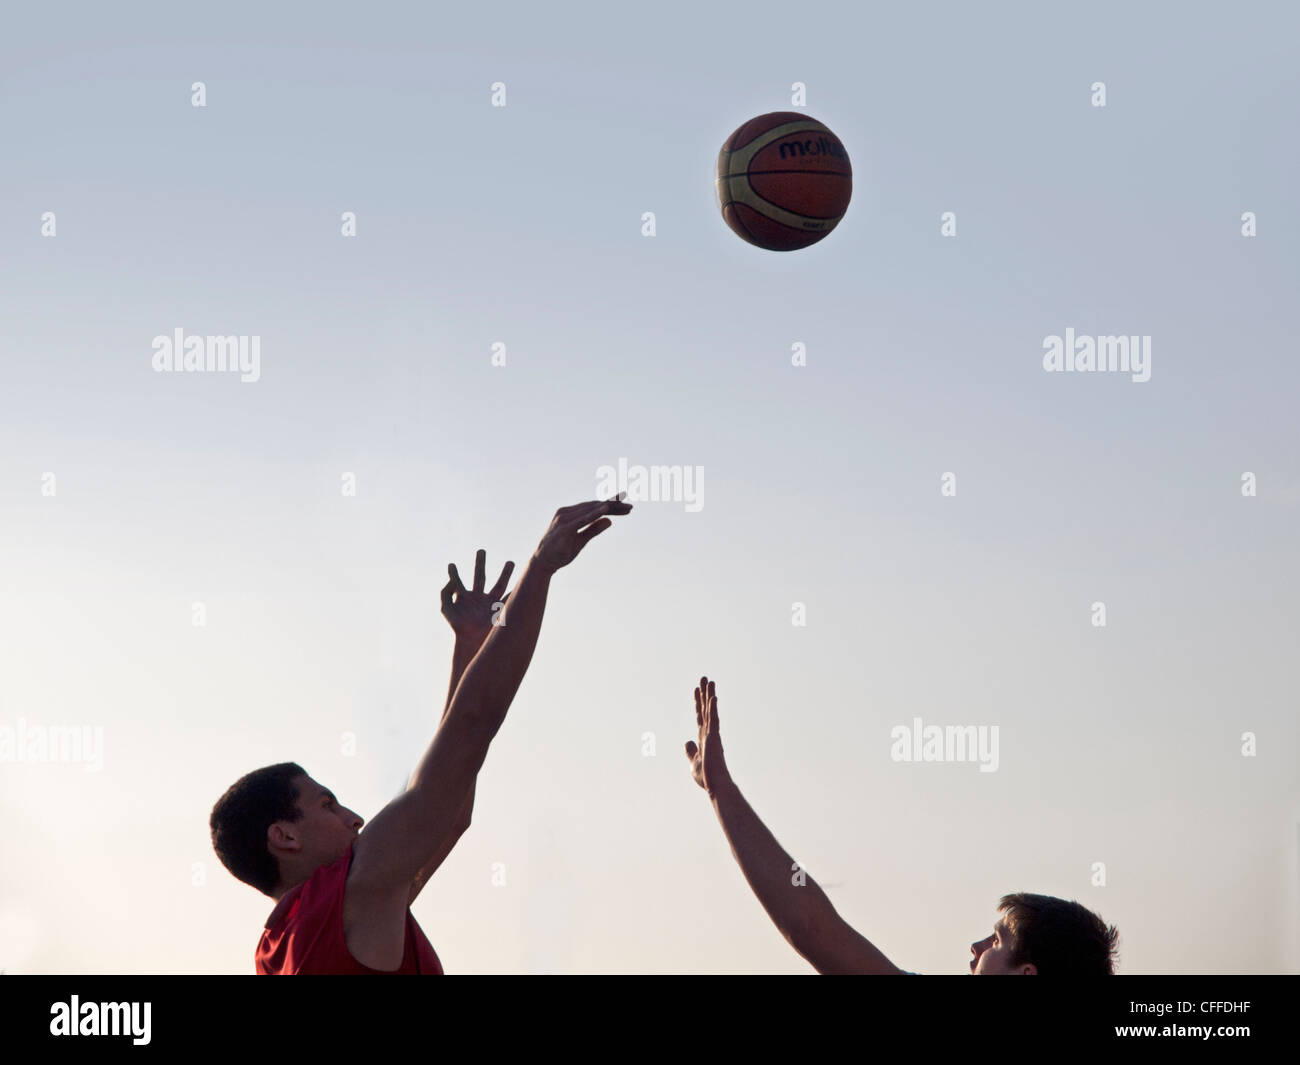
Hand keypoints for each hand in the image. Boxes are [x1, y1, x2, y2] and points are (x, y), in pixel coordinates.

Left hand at [441, 549, 514, 647]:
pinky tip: (524, 582)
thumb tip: (452, 579)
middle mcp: (477, 597)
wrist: (474, 640)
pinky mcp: (500, 608)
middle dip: (480, 563)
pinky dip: (516, 590)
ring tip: (511, 562)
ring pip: (499, 584)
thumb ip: (445, 593)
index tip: (450, 565)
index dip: (453, 573)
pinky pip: (509, 596)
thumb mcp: (446, 609)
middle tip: (481, 551)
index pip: (458, 582)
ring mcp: (489, 602)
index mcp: (464, 598)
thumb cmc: (458, 627)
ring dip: (505, 573)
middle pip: (479, 576)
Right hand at [531, 496, 631, 573]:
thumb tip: (609, 521)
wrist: (543, 563)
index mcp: (571, 514)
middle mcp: (567, 513)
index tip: (626, 507)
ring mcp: (564, 518)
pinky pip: (582, 519)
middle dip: (613, 506)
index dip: (611, 506)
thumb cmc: (560, 552)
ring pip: (591, 509)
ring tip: (624, 507)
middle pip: (594, 506)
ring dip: (608, 507)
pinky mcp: (564, 527)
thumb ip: (593, 529)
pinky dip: (594, 513)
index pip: (594, 507)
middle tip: (630, 507)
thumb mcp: (581, 541)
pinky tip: (606, 509)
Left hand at [685, 676, 730, 795]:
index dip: (698, 702)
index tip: (697, 689)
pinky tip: (713, 698)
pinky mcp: (714, 739)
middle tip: (704, 678)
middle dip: (704, 693)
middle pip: (705, 708)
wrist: (715, 786)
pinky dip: (713, 709)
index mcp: (703, 738)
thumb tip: (687, 742)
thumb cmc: (707, 777)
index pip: (700, 715)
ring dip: (709, 695)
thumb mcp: (694, 762)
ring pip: (710, 711)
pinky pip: (713, 721)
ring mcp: (712, 735)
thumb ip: (691, 751)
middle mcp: (709, 733)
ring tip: (709, 680)